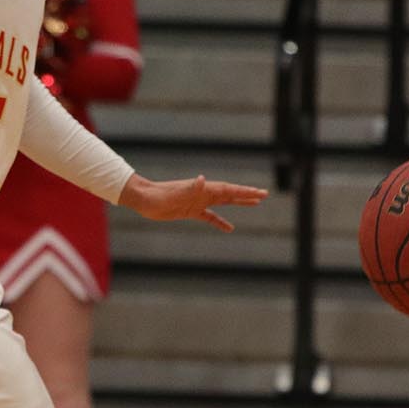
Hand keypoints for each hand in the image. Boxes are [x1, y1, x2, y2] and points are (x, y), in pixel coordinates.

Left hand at [118, 174, 267, 231]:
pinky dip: (220, 222)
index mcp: (203, 189)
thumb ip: (190, 187)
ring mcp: (198, 202)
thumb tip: (201, 179)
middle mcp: (203, 193)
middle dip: (247, 194)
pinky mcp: (190, 211)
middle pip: (230, 193)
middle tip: (264, 194)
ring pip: (223, 202)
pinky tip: (230, 228)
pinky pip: (210, 217)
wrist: (144, 199)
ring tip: (255, 203)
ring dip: (239, 202)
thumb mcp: (175, 193)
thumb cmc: (158, 196)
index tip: (260, 193)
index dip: (244, 191)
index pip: (228, 189)